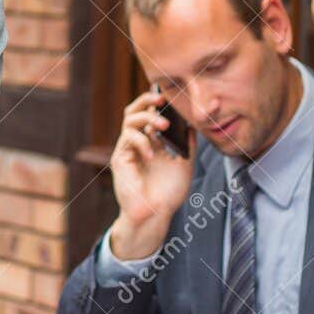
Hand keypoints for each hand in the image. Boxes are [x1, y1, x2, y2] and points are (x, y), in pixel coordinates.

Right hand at [107, 89, 193, 259]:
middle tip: (161, 98)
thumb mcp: (185, 165)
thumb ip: (188, 145)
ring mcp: (128, 150)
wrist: (155, 215)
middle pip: (135, 111)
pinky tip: (152, 156)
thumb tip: (192, 124)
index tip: (172, 98)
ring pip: (130, 120)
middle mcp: (138, 143)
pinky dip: (142, 142)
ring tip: (164, 125)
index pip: (151, 115)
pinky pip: (128, 138)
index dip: (158, 104)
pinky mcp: (120, 158)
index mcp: (152, 143)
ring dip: (147, 117)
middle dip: (146, 100)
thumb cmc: (168, 194)